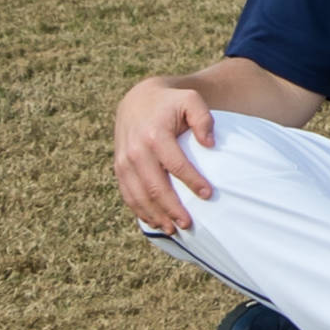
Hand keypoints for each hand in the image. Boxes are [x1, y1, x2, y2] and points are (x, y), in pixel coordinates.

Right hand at [112, 78, 222, 232]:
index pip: (176, 164)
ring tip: (174, 230)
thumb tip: (210, 144)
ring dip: (155, 215)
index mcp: (154, 135)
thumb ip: (203, 118)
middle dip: (172, 208)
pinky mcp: (119, 169)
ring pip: (138, 196)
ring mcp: (124, 162)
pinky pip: (128, 195)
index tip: (208, 194)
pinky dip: (140, 211)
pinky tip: (155, 222)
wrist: (138, 100)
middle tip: (188, 224)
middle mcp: (135, 151)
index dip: (192, 181)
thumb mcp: (191, 100)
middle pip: (154, 186)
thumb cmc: (171, 103)